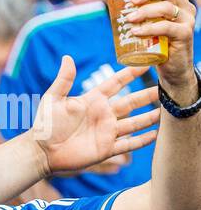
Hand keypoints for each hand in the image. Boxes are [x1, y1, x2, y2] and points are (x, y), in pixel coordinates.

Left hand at [29, 55, 160, 176]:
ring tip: (167, 111)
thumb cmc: (45, 125)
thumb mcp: (53, 99)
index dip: (130, 74)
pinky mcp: (106, 148)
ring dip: (150, 117)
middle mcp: (103, 115)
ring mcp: (106, 132)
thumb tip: (67, 57)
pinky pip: (129, 144)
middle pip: (131, 102)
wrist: (41, 152)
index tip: (147, 64)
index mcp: (92, 100)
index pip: (115, 84)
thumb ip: (64, 80)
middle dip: (148, 95)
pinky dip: (143, 140)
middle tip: (165, 88)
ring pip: (134, 123)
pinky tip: (156, 135)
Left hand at [126, 0, 196, 93]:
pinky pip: (167, 28)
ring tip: (129, 18)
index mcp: (177, 1)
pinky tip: (136, 32)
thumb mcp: (146, 23)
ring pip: (166, 8)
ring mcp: (187, 21)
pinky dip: (150, 28)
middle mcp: (185, 8)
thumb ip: (133, 9)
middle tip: (131, 0)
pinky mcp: (184, 35)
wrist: (172, 69)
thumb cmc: (156, 44)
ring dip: (145, 11)